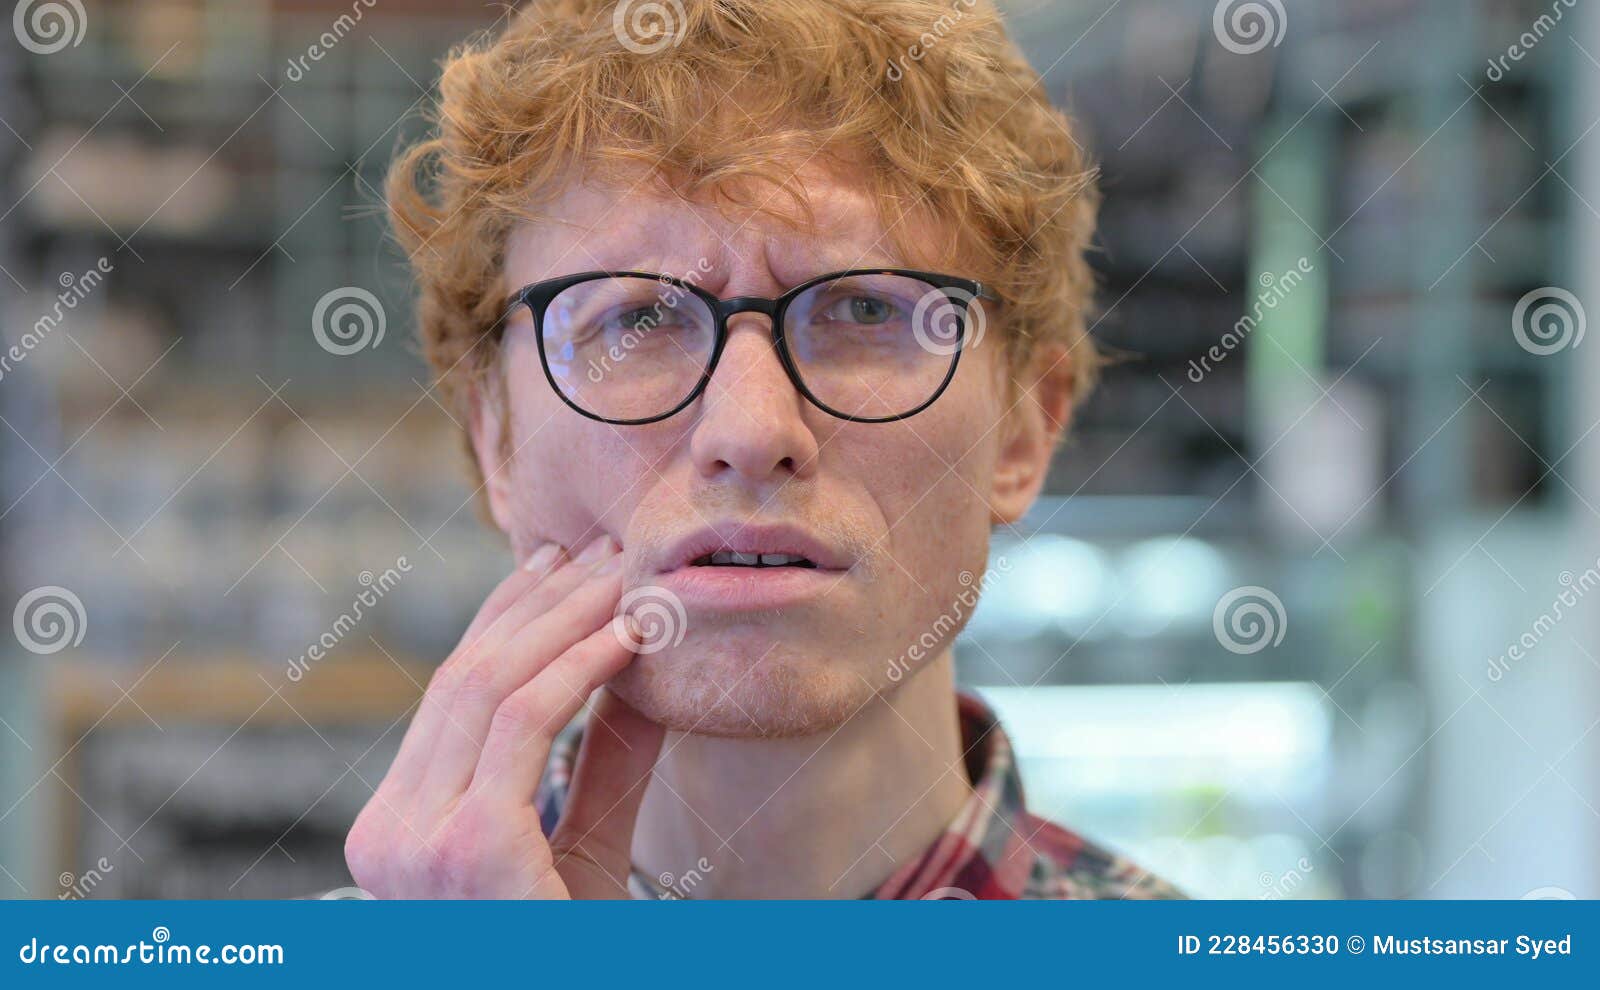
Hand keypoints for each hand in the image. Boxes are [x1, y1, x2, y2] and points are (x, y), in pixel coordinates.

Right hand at [344, 535, 664, 897]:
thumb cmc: (569, 947)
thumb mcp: (588, 842)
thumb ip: (608, 761)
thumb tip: (645, 670)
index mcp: (396, 828)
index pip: (451, 694)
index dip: (505, 616)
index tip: (555, 561)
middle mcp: (387, 832)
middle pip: (465, 678)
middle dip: (537, 600)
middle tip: (598, 546)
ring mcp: (415, 842)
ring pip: (488, 686)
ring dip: (563, 616)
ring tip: (622, 573)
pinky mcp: (465, 847)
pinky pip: (526, 721)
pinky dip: (581, 665)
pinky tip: (630, 632)